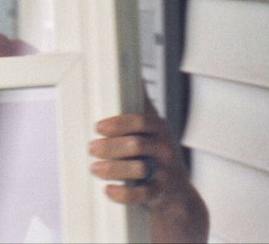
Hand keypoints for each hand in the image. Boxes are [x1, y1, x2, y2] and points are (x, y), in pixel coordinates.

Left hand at [89, 105, 208, 243]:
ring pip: (138, 170)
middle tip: (90, 148)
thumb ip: (140, 108)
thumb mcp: (153, 131)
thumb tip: (128, 71)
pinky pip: (141, 196)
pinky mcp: (160, 195)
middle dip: (110, 147)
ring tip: (94, 168)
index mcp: (159, 130)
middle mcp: (165, 150)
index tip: (98, 127)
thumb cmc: (158, 157)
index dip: (119, 123)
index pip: (141, 122)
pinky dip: (122, 194)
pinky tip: (108, 190)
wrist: (179, 197)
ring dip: (112, 169)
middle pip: (137, 145)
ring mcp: (165, 173)